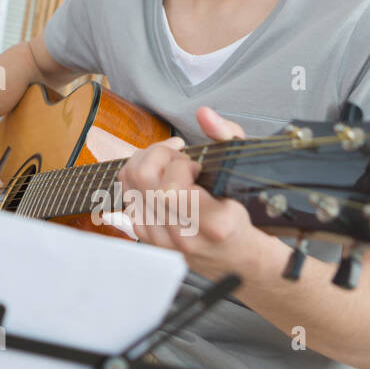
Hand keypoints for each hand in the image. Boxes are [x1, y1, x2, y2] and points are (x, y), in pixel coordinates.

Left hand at [116, 107, 252, 271]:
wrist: (235, 255)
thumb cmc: (240, 209)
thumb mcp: (243, 170)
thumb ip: (227, 137)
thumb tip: (204, 114)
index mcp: (215, 224)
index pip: (172, 188)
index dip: (180, 165)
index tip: (195, 164)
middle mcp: (185, 236)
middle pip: (144, 180)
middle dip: (158, 154)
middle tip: (176, 155)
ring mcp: (163, 240)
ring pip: (130, 186)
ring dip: (145, 162)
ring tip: (167, 162)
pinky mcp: (148, 238)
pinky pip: (126, 197)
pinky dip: (136, 179)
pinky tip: (156, 176)